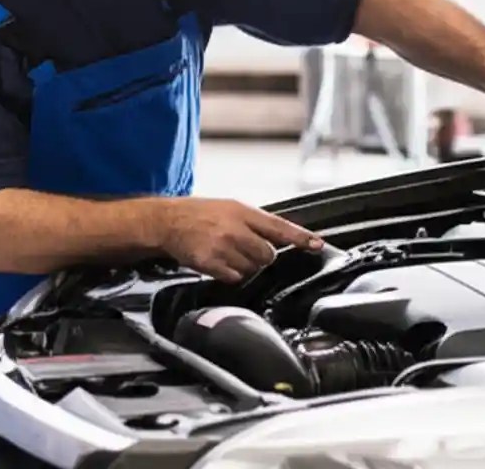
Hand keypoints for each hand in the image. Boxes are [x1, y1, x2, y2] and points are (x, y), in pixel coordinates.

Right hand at [158, 198, 323, 282]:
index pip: (279, 226)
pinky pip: (235, 277)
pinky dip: (230, 273)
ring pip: (252, 269)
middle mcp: (234, 229)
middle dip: (260, 256)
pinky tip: (218, 262)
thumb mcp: (229, 208)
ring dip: (244, 265)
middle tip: (243, 248)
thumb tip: (280, 237)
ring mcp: (223, 247)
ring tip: (226, 252)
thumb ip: (254, 222)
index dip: (300, 237)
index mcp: (242, 212)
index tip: (317, 244)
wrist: (167, 221)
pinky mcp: (211, 263)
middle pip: (268, 255)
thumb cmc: (199, 214)